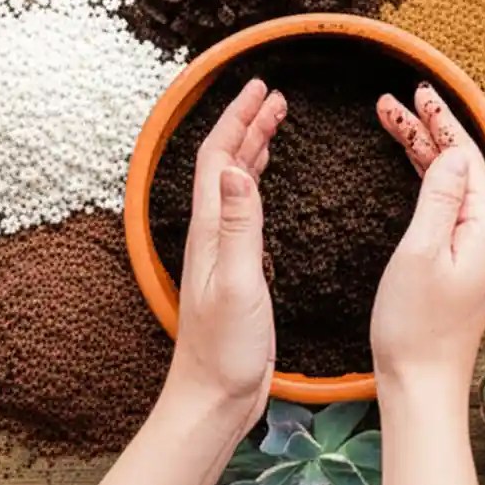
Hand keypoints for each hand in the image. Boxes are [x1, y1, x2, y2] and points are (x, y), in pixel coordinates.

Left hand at [169, 79, 286, 429]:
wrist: (215, 395)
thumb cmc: (226, 349)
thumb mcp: (238, 282)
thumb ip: (238, 225)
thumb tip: (232, 166)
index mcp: (209, 231)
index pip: (218, 158)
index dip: (236, 118)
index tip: (260, 88)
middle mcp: (212, 234)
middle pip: (225, 163)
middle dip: (247, 123)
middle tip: (274, 96)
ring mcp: (223, 250)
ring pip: (235, 184)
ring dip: (252, 148)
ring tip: (274, 122)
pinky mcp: (238, 269)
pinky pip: (244, 210)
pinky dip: (256, 182)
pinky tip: (265, 181)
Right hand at [372, 84, 484, 387]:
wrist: (419, 385)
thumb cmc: (414, 326)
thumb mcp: (420, 252)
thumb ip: (438, 198)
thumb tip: (455, 154)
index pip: (468, 158)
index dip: (442, 122)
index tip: (418, 93)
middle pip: (461, 167)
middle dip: (428, 131)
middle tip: (392, 103)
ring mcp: (474, 251)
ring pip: (451, 185)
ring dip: (424, 153)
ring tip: (391, 122)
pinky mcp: (458, 266)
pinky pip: (445, 207)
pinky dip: (425, 181)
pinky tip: (410, 169)